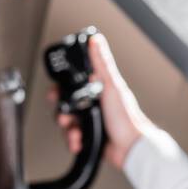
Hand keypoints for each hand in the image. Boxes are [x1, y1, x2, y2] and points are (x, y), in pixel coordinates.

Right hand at [52, 34, 152, 168]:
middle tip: (66, 117)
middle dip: (63, 114)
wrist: (131, 148)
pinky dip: (74, 141)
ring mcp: (91, 121)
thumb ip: (102, 63)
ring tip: (76, 132)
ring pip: (67, 123)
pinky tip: (80, 140)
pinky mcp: (90, 136)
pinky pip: (73, 138)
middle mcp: (93, 105)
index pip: (73, 85)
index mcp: (98, 90)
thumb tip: (96, 40)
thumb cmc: (127, 117)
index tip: (56, 94)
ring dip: (69, 130)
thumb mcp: (112, 85)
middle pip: (66, 106)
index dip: (61, 89)